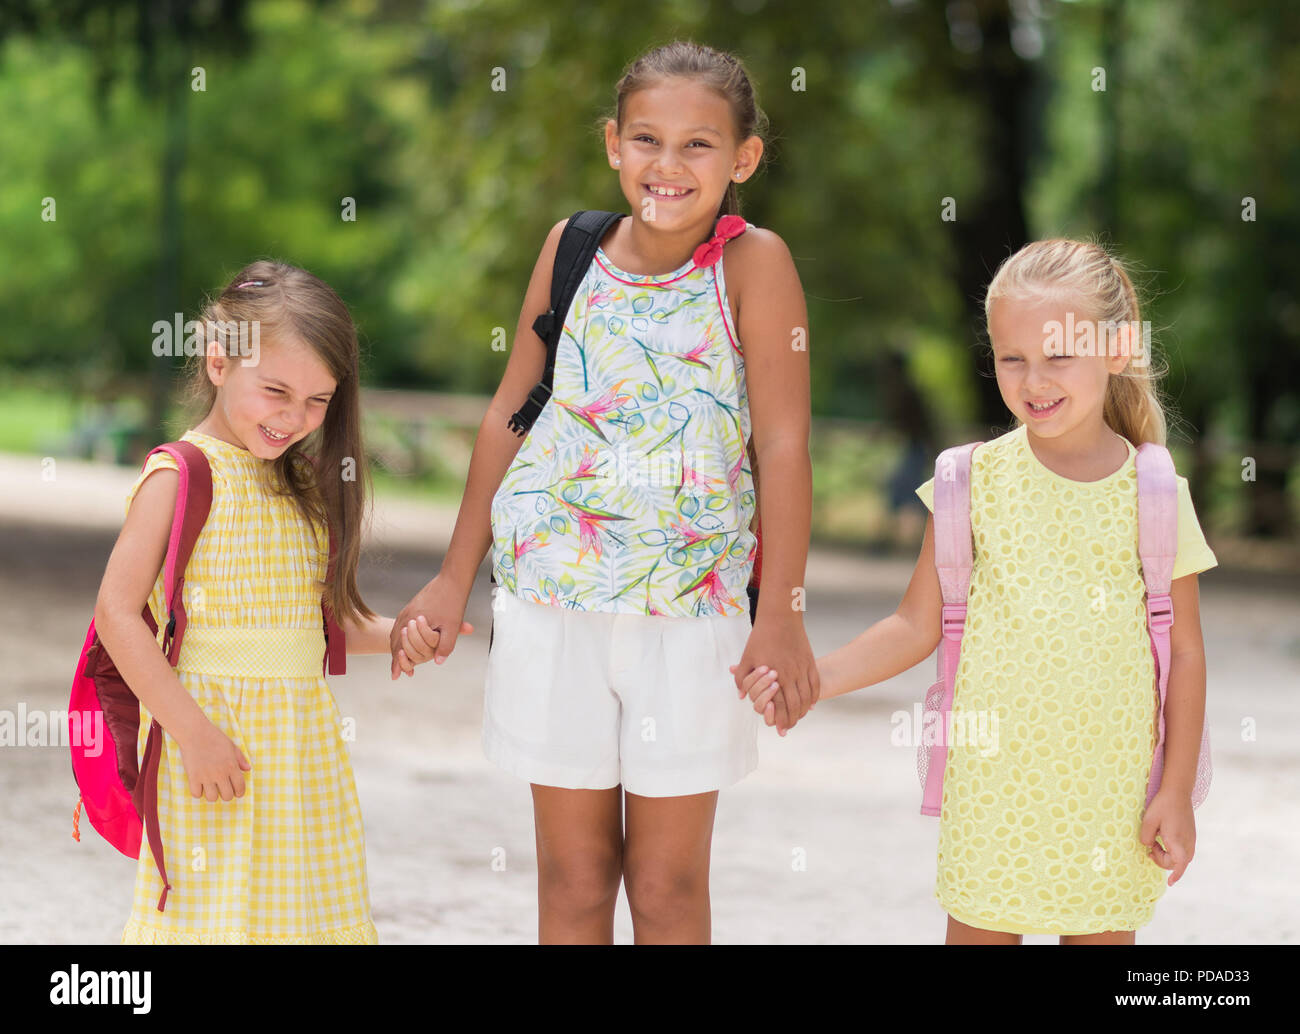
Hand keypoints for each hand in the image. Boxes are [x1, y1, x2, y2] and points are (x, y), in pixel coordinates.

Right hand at [176, 718, 250, 801]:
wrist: (195, 732)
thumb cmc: (214, 737)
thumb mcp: (232, 746)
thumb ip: (240, 759)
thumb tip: (248, 769)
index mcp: (232, 766)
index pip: (240, 787)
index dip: (240, 792)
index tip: (237, 793)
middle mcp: (220, 773)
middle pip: (227, 796)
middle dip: (226, 795)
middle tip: (223, 790)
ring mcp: (206, 776)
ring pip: (212, 798)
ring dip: (212, 795)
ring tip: (210, 788)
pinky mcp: (193, 777)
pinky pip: (196, 794)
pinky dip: (198, 792)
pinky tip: (199, 785)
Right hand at [389, 572, 474, 678]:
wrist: (452, 579)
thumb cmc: (453, 602)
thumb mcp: (452, 626)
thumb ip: (445, 645)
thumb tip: (437, 662)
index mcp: (412, 622)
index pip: (400, 647)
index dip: (398, 663)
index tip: (396, 676)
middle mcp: (405, 616)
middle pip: (395, 642)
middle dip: (395, 658)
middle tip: (395, 673)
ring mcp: (406, 610)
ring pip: (396, 633)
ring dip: (396, 647)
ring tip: (398, 659)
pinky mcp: (411, 606)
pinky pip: (400, 624)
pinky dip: (399, 636)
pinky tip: (404, 640)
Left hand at [729, 615, 818, 734]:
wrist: (780, 617)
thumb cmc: (761, 637)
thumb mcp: (746, 657)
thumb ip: (742, 678)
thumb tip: (741, 695)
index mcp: (775, 676)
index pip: (781, 705)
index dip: (780, 719)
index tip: (779, 729)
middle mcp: (791, 675)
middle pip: (796, 705)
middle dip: (792, 719)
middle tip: (788, 727)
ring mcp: (803, 668)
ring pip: (807, 696)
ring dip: (803, 710)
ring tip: (799, 717)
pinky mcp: (809, 661)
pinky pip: (815, 684)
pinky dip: (814, 696)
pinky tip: (810, 703)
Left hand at [1139, 787, 1195, 885]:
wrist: (1178, 792)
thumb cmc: (1162, 805)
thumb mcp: (1148, 821)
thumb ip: (1146, 837)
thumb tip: (1147, 846)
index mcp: (1178, 841)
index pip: (1179, 864)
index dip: (1176, 875)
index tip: (1170, 883)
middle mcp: (1188, 843)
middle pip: (1176, 862)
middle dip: (1162, 860)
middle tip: (1149, 848)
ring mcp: (1191, 839)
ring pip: (1180, 857)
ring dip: (1167, 855)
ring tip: (1154, 843)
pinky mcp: (1191, 835)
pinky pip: (1183, 850)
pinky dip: (1172, 850)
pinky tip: (1162, 839)